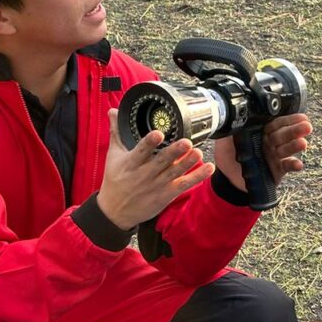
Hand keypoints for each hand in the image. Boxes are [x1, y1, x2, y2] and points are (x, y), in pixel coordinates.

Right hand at [96, 109, 213, 229]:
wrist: (115, 211)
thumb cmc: (115, 180)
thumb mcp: (113, 156)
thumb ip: (116, 132)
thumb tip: (112, 111)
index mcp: (131, 163)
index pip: (140, 151)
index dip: (149, 143)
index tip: (158, 134)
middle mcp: (144, 174)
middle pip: (161, 162)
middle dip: (174, 152)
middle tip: (186, 142)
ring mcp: (157, 185)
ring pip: (174, 173)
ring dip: (188, 163)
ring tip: (198, 152)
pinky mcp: (166, 195)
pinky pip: (183, 185)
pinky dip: (197, 177)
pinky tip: (209, 168)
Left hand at [214, 113, 312, 193]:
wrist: (228, 180)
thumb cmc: (228, 157)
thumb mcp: (225, 139)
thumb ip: (231, 126)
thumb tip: (232, 113)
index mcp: (261, 131)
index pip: (276, 123)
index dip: (288, 119)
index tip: (301, 116)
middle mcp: (270, 142)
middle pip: (284, 134)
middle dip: (296, 130)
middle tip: (307, 126)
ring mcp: (275, 155)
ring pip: (287, 148)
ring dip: (296, 145)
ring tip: (303, 144)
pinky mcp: (277, 169)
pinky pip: (287, 166)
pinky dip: (293, 165)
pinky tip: (298, 164)